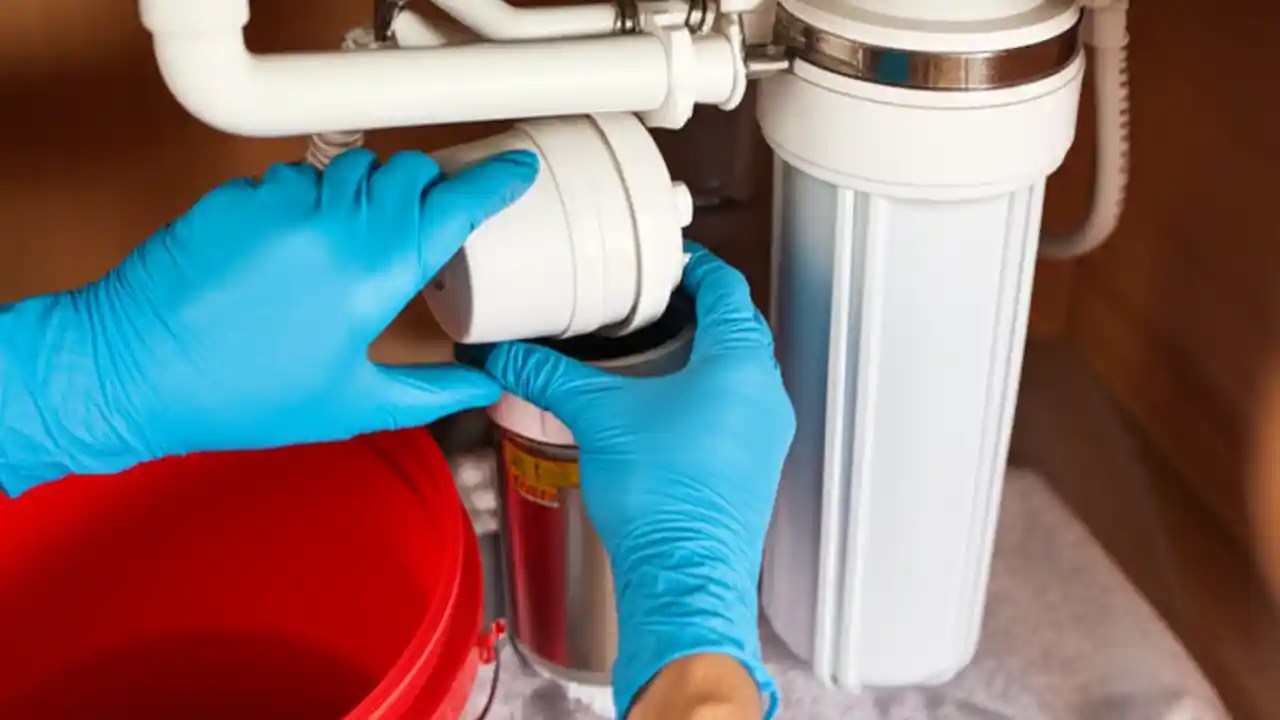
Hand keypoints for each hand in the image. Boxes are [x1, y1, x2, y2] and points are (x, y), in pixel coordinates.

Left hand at [0, 149, 535, 495]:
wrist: (138, 371)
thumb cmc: (244, 395)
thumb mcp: (353, 405)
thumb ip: (432, 393)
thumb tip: (483, 388)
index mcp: (376, 275)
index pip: (455, 206)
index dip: (494, 181)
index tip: (513, 170)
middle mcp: (335, 226)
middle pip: (407, 170)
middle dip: (428, 185)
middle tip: (428, 215)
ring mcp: (282, 203)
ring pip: (350, 167)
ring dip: (365, 191)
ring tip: (352, 237)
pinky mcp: (238, 195)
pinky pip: (293, 178)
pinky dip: (306, 200)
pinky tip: (292, 246)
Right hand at [478, 243, 794, 716]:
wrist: (685, 579)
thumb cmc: (663, 498)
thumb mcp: (598, 416)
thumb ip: (548, 375)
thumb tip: (503, 354)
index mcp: (741, 363)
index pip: (728, 287)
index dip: (696, 265)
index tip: (667, 257)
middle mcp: (765, 394)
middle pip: (736, 327)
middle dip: (695, 309)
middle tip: (650, 298)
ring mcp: (763, 435)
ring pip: (737, 372)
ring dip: (700, 353)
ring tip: (650, 348)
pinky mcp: (751, 467)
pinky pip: (734, 410)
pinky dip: (704, 394)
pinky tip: (660, 407)